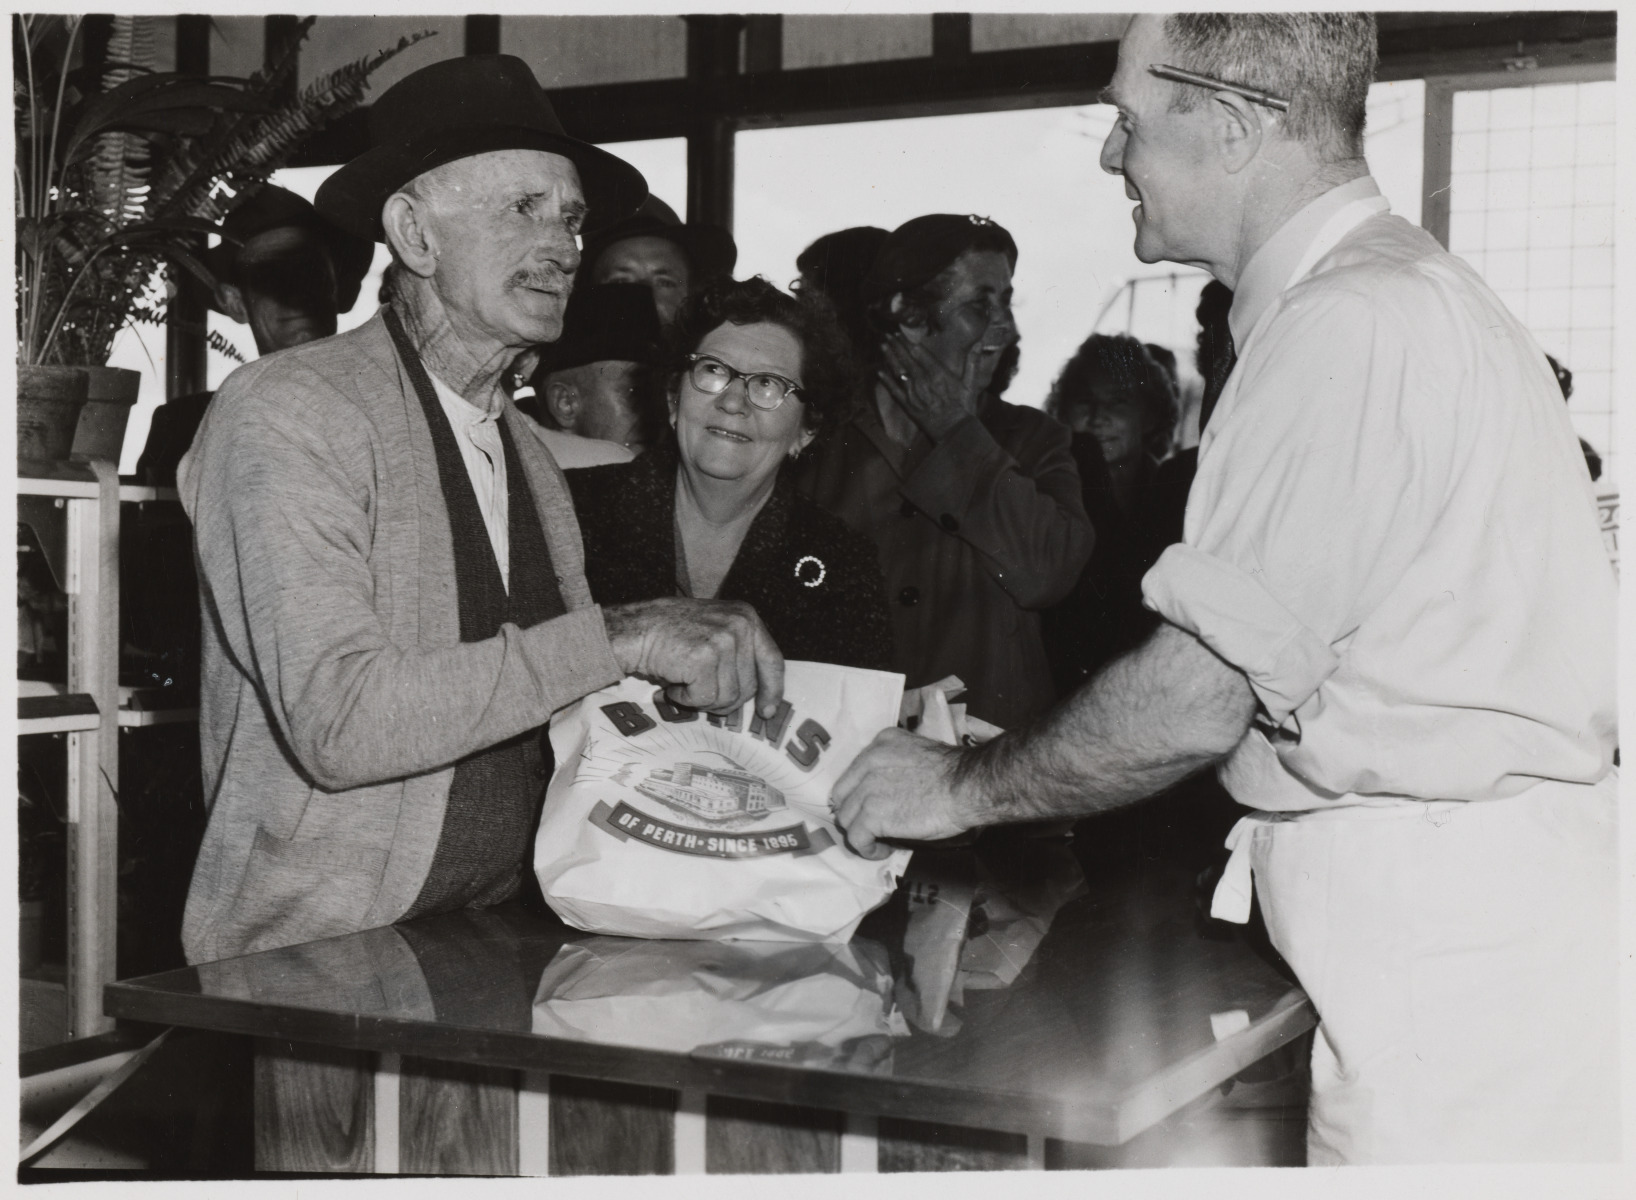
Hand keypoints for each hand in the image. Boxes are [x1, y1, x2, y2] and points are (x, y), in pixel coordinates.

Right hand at [603, 597, 784, 716]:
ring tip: (683, 679)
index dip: (772, 690)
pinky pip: (705, 698)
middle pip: (748, 686)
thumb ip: (740, 653)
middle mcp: (740, 625)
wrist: (636, 629)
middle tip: (698, 689)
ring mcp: (724, 640)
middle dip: (724, 698)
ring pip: (728, 697)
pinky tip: (674, 682)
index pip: (772, 660)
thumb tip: (760, 695)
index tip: (768, 710)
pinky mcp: (704, 658)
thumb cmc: (671, 634)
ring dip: (702, 698)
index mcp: (747, 617)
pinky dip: (685, 698)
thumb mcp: (716, 630)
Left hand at [830, 727, 979, 858]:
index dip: (859, 793)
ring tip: (879, 841)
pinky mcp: (872, 814)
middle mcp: (868, 761)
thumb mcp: (918, 753)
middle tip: (870, 826)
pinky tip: (882, 851)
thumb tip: (891, 787)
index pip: (854, 772)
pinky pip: (856, 838)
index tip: (872, 806)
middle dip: (853, 813)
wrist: (966, 787)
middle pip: (842, 794)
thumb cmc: (954, 774)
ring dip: (860, 832)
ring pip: (846, 818)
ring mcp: (867, 788)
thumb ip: (897, 764)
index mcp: (881, 742)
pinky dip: (866, 849)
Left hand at [877, 333, 984, 441]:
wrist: (954, 432)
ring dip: (890, 357)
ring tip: (883, 346)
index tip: (901, 332)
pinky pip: (894, 390)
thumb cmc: (964, 408)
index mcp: (939, 374)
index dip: (909, 341)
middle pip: (907, 359)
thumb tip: (980, 344)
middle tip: (888, 334)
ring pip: (899, 371)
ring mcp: (914, 393)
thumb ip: (973, 362)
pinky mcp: (908, 405)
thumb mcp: (971, 384)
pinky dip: (886, 380)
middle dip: (897, 345)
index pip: (920, 353)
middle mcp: (924, 381)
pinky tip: (879, 371)